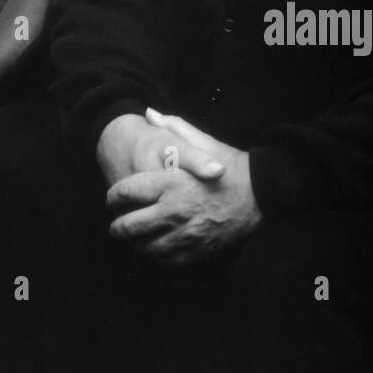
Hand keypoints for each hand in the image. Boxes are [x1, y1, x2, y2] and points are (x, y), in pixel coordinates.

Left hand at [105, 109, 260, 264]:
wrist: (261, 194)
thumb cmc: (231, 166)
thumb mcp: (202, 141)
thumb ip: (173, 126)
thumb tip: (149, 113)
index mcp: (171, 182)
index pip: (127, 192)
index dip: (113, 196)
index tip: (111, 198)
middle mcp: (175, 210)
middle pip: (131, 226)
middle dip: (117, 227)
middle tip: (115, 225)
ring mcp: (186, 233)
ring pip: (147, 247)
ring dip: (135, 244)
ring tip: (131, 240)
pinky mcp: (198, 249)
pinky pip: (168, 259)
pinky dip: (157, 256)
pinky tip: (155, 249)